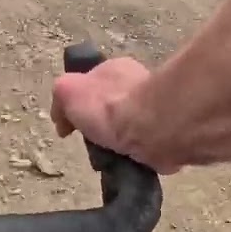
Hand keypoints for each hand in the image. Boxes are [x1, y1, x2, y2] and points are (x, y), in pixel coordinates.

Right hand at [51, 57, 179, 174]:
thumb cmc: (107, 105)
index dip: (80, 105)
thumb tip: (63, 117)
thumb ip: (61, 97)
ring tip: (108, 157)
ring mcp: (157, 109)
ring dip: (118, 144)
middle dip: (102, 126)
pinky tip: (127, 163)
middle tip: (92, 143)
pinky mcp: (169, 134)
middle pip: (113, 107)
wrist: (150, 128)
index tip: (72, 126)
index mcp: (116, 69)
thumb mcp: (67, 90)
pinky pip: (145, 147)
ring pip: (129, 129)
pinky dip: (135, 156)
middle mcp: (139, 84)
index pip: (93, 84)